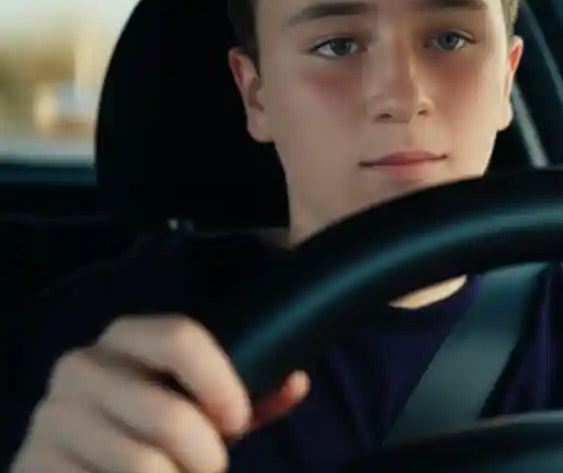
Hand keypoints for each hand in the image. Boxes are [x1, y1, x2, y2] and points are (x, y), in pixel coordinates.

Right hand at [13, 315, 308, 472]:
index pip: (181, 337)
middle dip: (206, 456)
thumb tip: (296, 381)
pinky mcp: (32, 463)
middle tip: (208, 467)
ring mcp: (52, 415)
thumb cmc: (153, 433)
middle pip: (171, 414)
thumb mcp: (202, 410)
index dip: (222, 384)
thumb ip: (250, 397)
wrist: (75, 468)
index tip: (237, 421)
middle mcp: (81, 365)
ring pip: (144, 464)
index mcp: (126, 337)